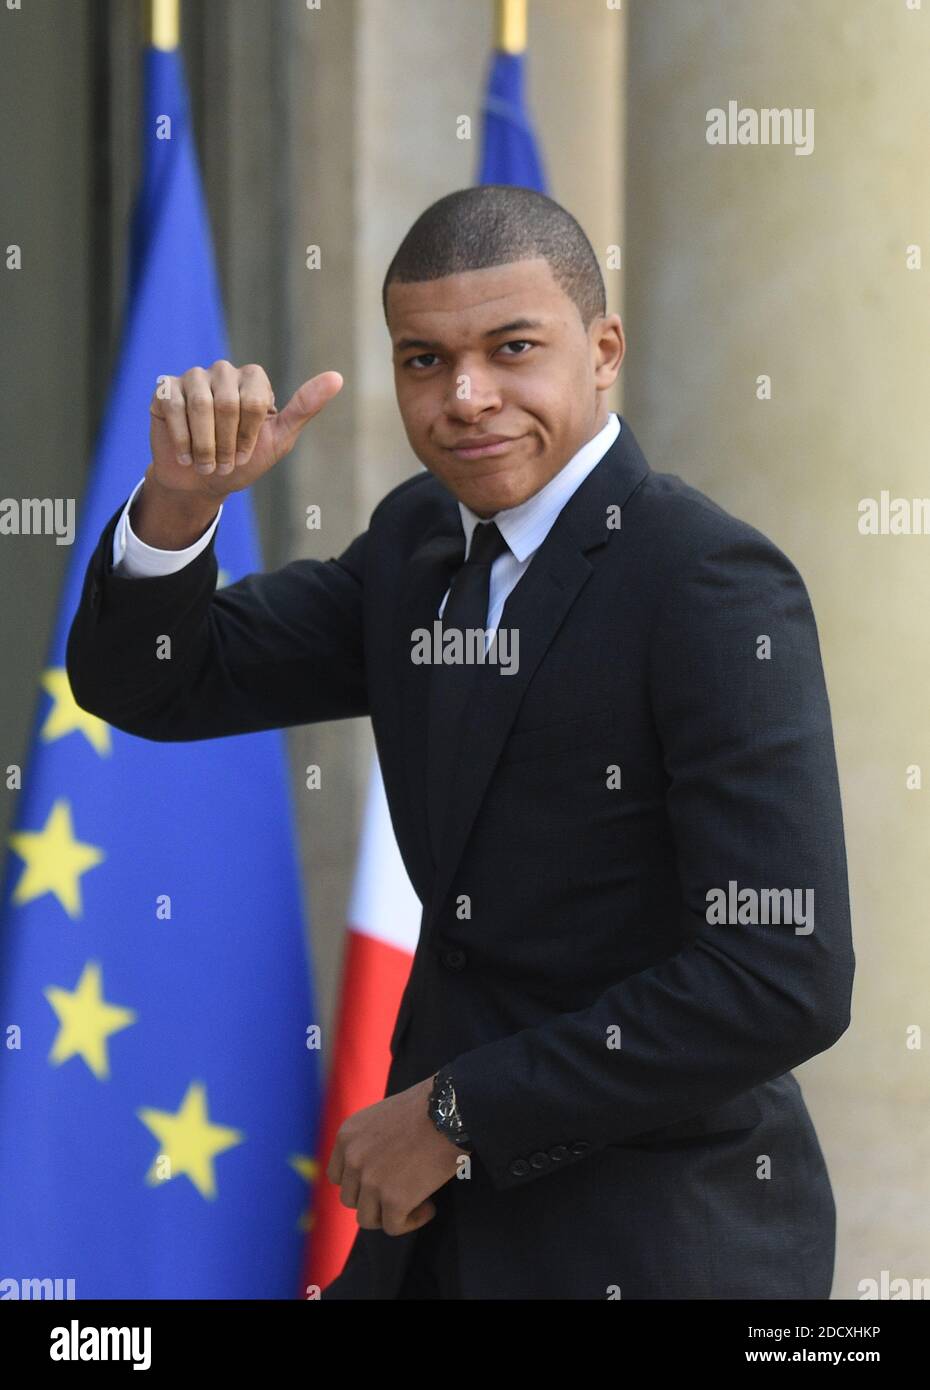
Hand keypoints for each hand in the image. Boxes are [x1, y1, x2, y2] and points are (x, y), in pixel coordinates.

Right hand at [148, 359, 342, 499]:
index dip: (249, 436)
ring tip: (206, 463)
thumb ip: (304, 407)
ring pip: (199, 405)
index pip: (255, 401)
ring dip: (204, 444)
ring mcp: (193, 378)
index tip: (245, 456)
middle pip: (226, 403)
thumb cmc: (242, 461)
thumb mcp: (278, 439)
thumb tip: (337, 377)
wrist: (201, 483)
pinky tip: (186, 456)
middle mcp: (223, 372)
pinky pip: (173, 407)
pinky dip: (182, 439)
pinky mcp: (165, 389)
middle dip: (226, 443)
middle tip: (224, 463)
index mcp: (253, 379)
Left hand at [326, 1077, 464, 1235]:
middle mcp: (353, 1159)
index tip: (381, 1181)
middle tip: (401, 1190)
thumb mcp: (383, 1117)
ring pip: (368, 1218)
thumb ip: (369, 1142)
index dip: (358, 1183)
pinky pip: (394, 1227)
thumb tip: (373, 1170)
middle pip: (351, 1199)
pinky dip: (412, 1221)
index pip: (338, 1175)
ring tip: (416, 1200)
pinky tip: (429, 1207)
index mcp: (347, 1136)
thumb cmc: (426, 1109)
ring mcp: (371, 1181)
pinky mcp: (393, 1200)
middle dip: (374, 1199)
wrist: (451, 1111)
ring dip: (390, 1214)